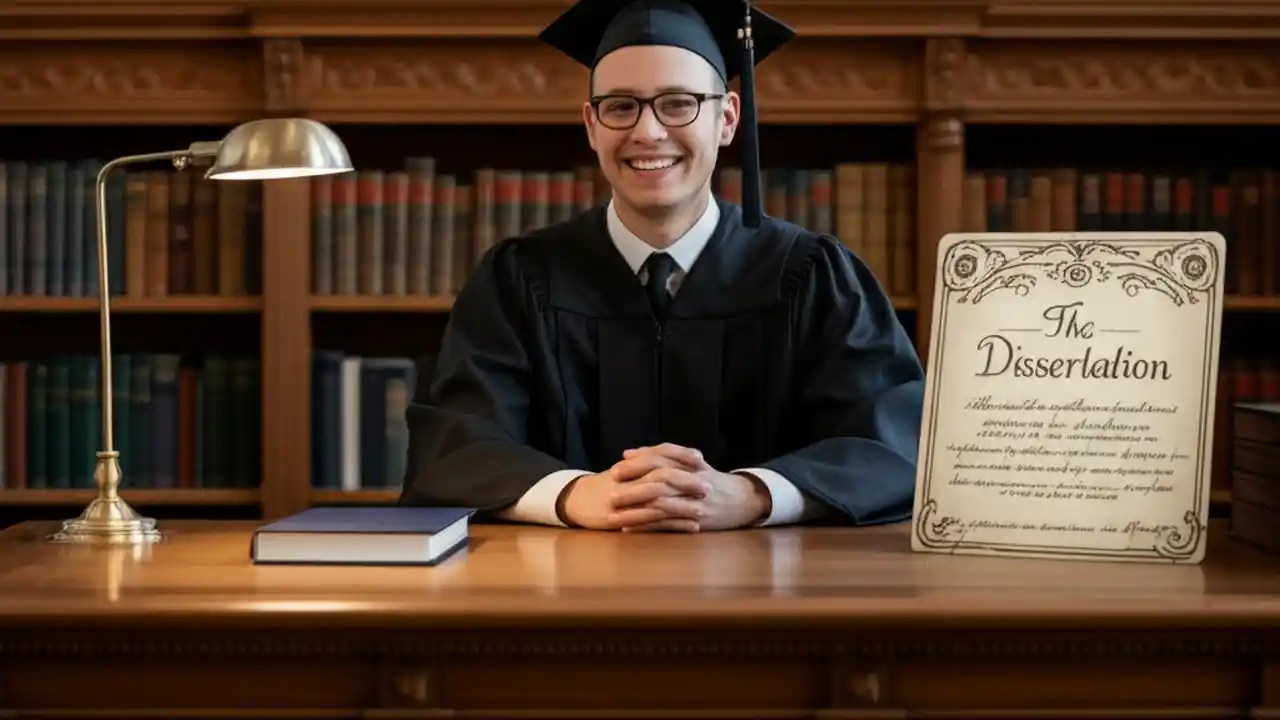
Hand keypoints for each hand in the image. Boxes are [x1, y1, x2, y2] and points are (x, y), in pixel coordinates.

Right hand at [557, 465, 709, 530]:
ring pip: (658, 500)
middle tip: (709, 486)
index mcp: (631, 464)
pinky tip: (692, 527)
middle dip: (687, 481)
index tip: (700, 458)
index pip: (659, 452)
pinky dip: (675, 525)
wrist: (577, 500)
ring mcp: (624, 499)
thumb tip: (679, 458)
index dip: (680, 454)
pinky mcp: (623, 518)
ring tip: (704, 509)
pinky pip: (653, 522)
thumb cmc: (607, 484)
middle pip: (662, 475)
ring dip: (684, 506)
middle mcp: (628, 478)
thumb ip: (649, 463)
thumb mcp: (627, 470)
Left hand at [607, 444, 771, 531]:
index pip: (662, 458)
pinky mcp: (696, 522)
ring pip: (661, 505)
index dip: (638, 463)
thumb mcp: (691, 463)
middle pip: (660, 481)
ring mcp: (695, 503)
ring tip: (613, 516)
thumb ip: (660, 456)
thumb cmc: (710, 480)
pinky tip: (629, 529)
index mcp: (691, 464)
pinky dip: (647, 527)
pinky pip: (667, 526)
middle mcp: (694, 482)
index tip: (616, 469)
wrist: (744, 501)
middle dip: (633, 488)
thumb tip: (628, 453)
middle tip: (611, 494)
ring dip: (635, 512)